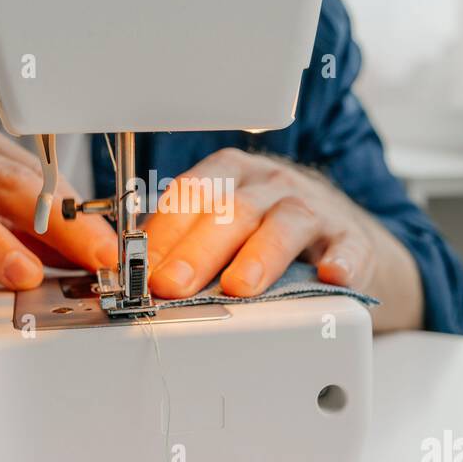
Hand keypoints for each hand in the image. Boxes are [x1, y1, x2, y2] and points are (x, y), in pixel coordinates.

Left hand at [145, 148, 423, 330]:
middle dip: (197, 250)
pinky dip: (340, 261)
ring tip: (239, 286)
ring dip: (260, 255)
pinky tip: (331, 276)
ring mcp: (312, 209)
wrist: (337, 237)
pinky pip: (347, 247)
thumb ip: (172, 240)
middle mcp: (270, 184)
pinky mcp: (350, 239)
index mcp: (230, 175)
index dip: (163, 233)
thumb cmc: (263, 232)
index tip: (141, 268)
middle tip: (172, 284)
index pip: (191, 196)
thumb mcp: (216, 225)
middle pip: (231, 210)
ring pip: (284, 223)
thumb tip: (112, 258)